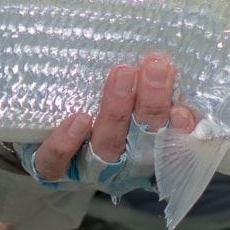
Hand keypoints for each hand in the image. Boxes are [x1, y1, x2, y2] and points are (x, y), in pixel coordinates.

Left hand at [30, 53, 196, 183]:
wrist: (47, 150)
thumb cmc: (102, 116)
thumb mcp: (134, 105)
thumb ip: (151, 88)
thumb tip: (164, 58)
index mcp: (151, 151)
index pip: (175, 143)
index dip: (182, 130)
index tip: (182, 109)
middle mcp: (126, 165)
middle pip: (145, 139)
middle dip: (152, 102)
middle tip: (156, 66)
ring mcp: (90, 170)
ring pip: (107, 146)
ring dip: (117, 110)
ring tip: (122, 73)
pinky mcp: (54, 172)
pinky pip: (58, 163)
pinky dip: (66, 143)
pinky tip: (77, 119)